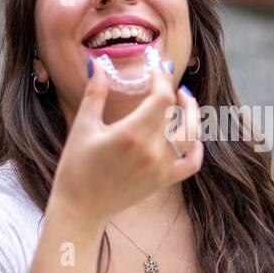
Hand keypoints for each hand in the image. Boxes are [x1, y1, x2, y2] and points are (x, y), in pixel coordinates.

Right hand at [51, 57, 204, 225]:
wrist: (80, 208)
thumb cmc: (77, 167)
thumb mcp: (83, 126)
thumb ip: (95, 93)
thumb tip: (98, 64)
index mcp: (132, 134)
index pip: (162, 97)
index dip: (162, 78)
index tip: (155, 66)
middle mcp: (152, 151)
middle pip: (176, 113)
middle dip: (173, 90)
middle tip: (164, 77)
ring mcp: (161, 167)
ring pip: (190, 135)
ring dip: (191, 114)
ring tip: (184, 99)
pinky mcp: (164, 180)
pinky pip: (191, 163)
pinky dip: (196, 147)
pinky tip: (191, 135)